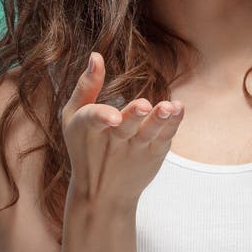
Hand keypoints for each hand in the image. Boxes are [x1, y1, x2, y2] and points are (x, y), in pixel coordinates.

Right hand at [61, 51, 183, 208]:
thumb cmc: (84, 147)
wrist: (101, 196)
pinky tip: (178, 109)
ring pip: (148, 133)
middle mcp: (113, 140)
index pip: (93, 120)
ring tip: (168, 107)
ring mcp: (135, 149)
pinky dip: (172, 125)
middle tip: (145, 105)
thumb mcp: (73, 118)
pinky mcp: (152, 155)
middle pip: (125, 127)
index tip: (114, 115)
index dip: (102, 116)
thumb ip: (85, 87)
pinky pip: (164, 138)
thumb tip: (96, 55)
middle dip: (134, 116)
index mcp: (88, 129)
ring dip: (159, 120)